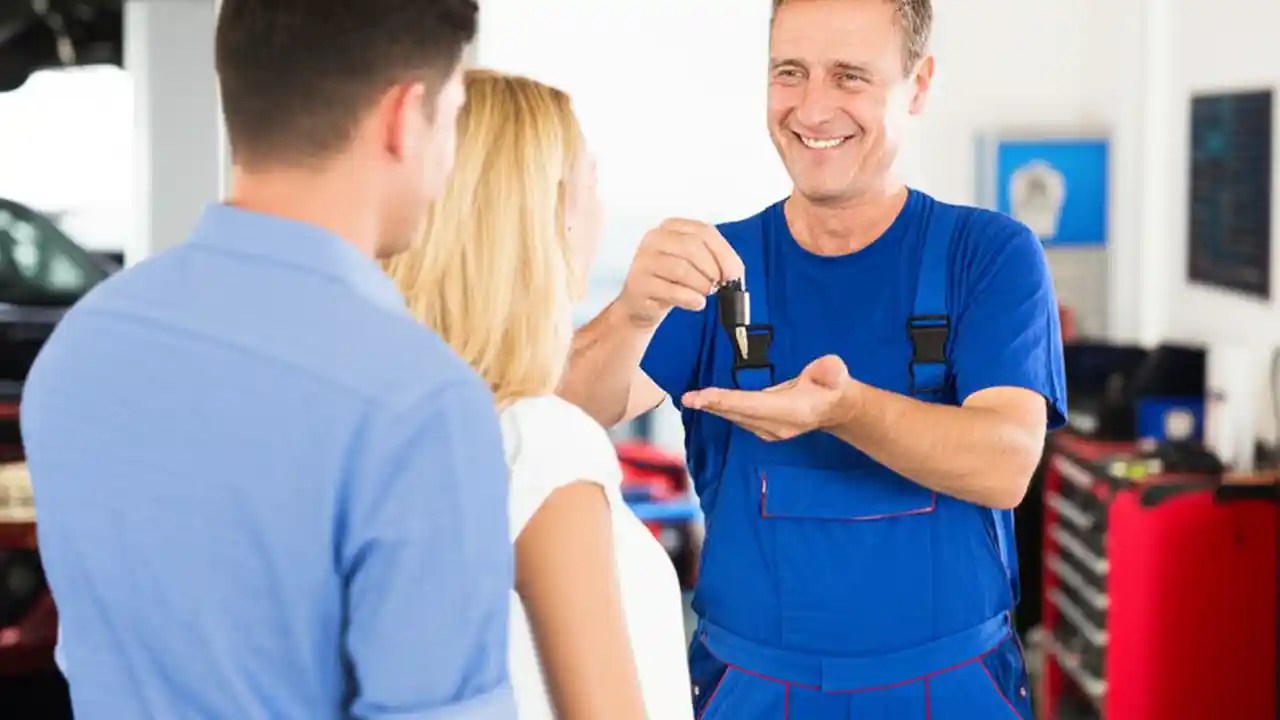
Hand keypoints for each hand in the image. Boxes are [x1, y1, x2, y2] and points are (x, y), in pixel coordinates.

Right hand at [616, 219, 744, 328]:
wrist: (642, 305)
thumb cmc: (669, 281)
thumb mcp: (694, 264)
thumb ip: (715, 261)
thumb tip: (733, 272)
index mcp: (671, 227)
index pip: (703, 231)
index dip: (723, 253)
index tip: (733, 272)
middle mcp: (655, 239)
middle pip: (692, 247)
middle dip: (712, 269)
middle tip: (718, 284)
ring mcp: (644, 260)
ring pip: (681, 268)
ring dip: (701, 284)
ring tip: (705, 293)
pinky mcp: (639, 284)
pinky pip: (671, 290)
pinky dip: (690, 298)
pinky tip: (695, 302)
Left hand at [681, 355, 856, 440]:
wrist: (835, 408)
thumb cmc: (832, 387)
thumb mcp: (835, 374)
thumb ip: (831, 371)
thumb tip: (830, 368)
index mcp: (793, 411)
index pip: (754, 405)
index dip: (728, 401)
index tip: (705, 397)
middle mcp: (778, 426)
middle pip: (740, 414)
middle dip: (713, 405)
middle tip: (689, 398)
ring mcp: (770, 431)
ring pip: (736, 418)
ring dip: (714, 408)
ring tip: (692, 398)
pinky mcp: (763, 429)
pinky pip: (738, 418)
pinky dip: (721, 409)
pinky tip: (707, 402)